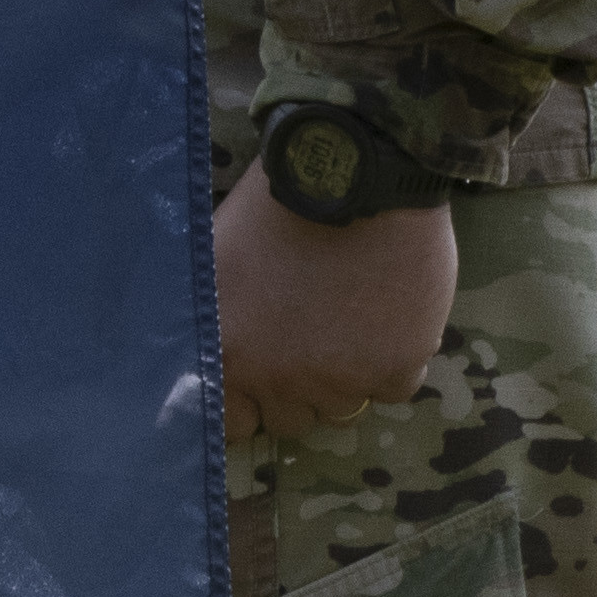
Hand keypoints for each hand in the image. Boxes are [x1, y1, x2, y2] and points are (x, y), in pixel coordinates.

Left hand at [215, 181, 457, 441]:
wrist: (356, 171)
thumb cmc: (275, 206)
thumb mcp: (215, 261)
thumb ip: (209, 322)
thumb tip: (200, 363)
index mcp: (227, 354)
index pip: (232, 424)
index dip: (249, 400)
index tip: (263, 376)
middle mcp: (279, 379)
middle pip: (291, 419)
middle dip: (297, 386)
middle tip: (312, 336)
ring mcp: (341, 378)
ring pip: (344, 406)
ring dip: (347, 373)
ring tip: (351, 317)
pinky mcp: (396, 366)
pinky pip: (394, 388)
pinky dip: (393, 359)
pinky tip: (387, 314)